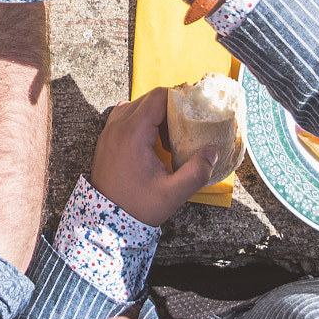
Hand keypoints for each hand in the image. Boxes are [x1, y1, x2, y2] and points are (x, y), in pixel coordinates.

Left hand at [90, 88, 216, 225]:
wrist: (106, 221)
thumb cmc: (137, 207)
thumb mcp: (172, 194)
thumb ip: (196, 172)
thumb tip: (212, 152)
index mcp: (132, 134)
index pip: (158, 97)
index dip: (179, 98)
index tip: (194, 110)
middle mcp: (117, 126)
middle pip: (148, 98)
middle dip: (171, 106)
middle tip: (187, 124)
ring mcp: (109, 131)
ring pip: (137, 105)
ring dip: (156, 113)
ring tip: (171, 136)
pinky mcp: (107, 138)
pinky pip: (126, 116)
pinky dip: (142, 120)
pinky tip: (154, 139)